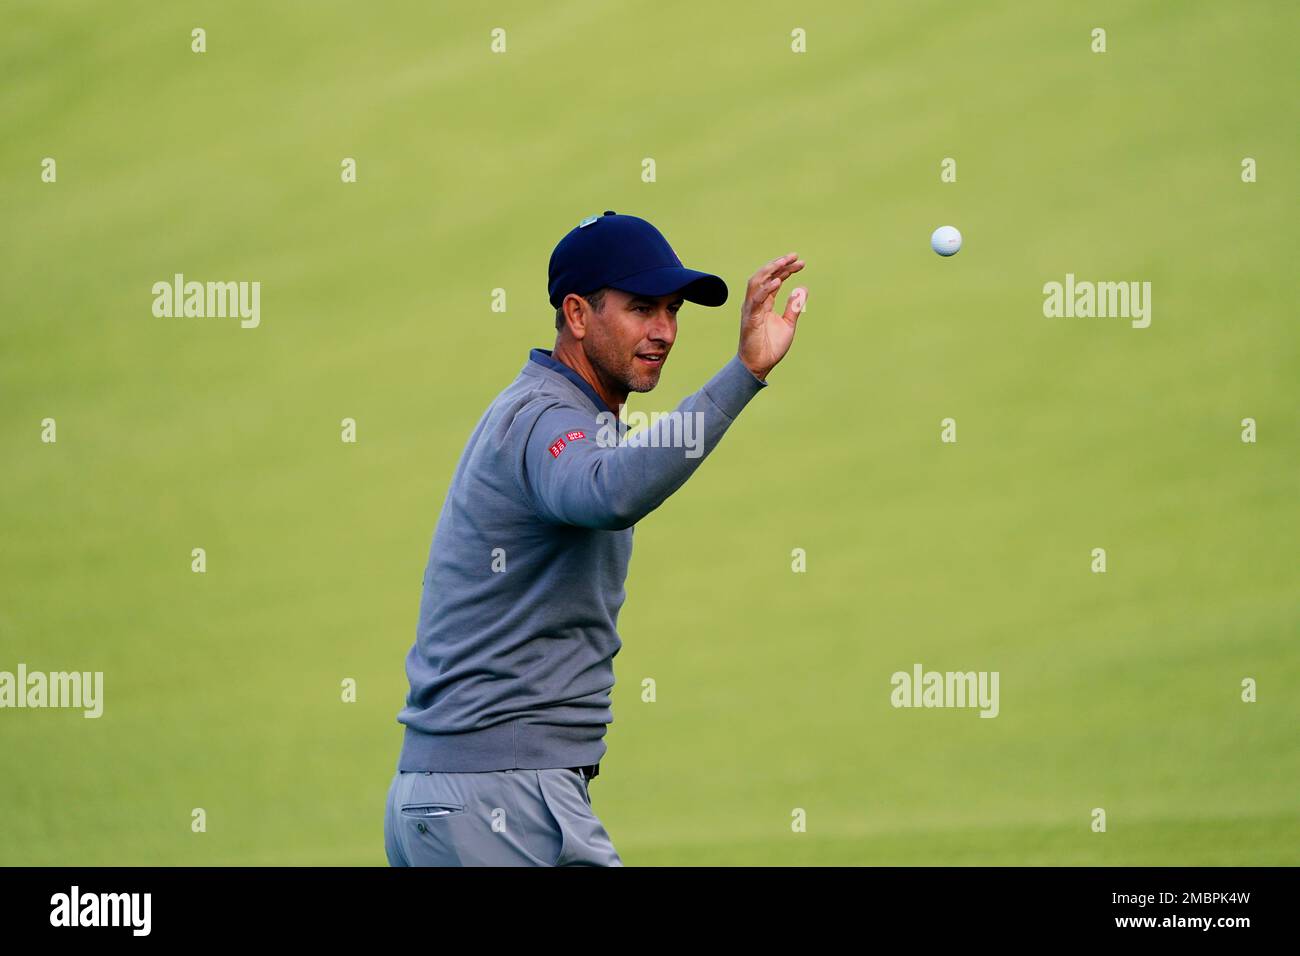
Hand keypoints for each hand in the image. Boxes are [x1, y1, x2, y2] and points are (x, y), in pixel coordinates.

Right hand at [737, 252, 806, 380]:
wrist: (759, 365)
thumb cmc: (771, 346)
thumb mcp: (788, 324)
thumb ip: (794, 307)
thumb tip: (802, 288)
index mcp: (764, 302)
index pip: (774, 279)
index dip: (786, 269)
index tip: (801, 262)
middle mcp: (756, 302)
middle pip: (764, 276)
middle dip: (778, 264)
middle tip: (794, 256)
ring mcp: (751, 309)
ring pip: (756, 282)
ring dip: (769, 271)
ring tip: (783, 262)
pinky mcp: (750, 318)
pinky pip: (756, 300)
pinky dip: (765, 290)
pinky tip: (777, 282)